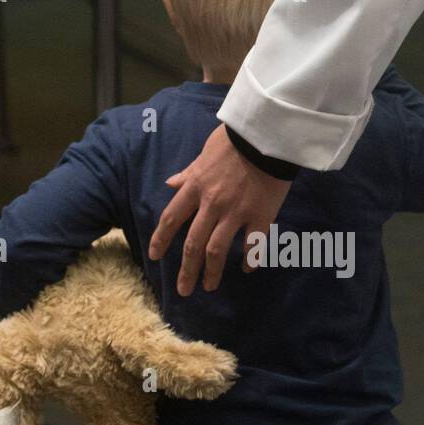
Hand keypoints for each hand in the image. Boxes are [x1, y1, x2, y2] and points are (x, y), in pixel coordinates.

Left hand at [148, 124, 291, 295]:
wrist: (268, 134)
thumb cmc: (235, 140)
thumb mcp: (205, 152)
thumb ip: (189, 172)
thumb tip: (170, 184)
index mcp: (196, 187)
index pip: (171, 218)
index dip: (161, 240)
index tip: (155, 257)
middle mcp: (212, 204)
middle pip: (193, 244)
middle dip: (186, 270)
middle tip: (183, 290)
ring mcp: (236, 212)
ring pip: (217, 250)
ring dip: (212, 272)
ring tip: (209, 286)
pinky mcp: (261, 215)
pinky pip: (253, 244)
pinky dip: (250, 259)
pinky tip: (248, 269)